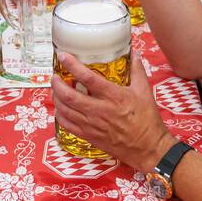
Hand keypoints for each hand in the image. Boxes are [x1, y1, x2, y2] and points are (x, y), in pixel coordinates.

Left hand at [51, 51, 173, 173]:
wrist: (147, 147)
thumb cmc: (147, 120)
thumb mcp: (144, 91)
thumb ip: (137, 70)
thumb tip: (134, 53)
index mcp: (114, 96)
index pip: (88, 78)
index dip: (72, 65)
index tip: (63, 56)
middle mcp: (100, 110)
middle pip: (69, 95)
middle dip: (57, 83)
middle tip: (55, 76)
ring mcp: (92, 125)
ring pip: (65, 110)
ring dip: (56, 98)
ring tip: (55, 90)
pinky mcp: (89, 136)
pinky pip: (67, 125)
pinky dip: (59, 115)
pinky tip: (60, 108)